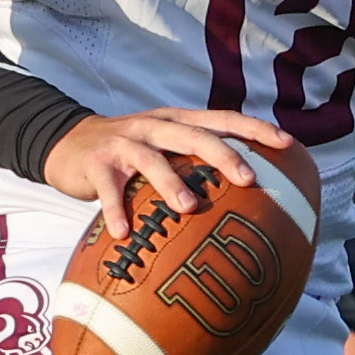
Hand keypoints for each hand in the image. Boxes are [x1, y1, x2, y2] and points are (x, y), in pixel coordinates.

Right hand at [43, 108, 293, 234]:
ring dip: (171, 183)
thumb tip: (245, 190)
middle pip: (194, 135)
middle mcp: (154, 126)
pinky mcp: (96, 164)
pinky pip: (108, 190)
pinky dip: (117, 211)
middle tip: (250, 179)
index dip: (255, 129)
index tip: (288, 144)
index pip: (223, 118)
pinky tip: (124, 235)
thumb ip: (194, 159)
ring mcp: (124, 143)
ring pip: (152, 159)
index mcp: (177, 120)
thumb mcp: (163, 144)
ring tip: (189, 208)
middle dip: (224, 155)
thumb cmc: (129, 152)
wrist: (67, 142)